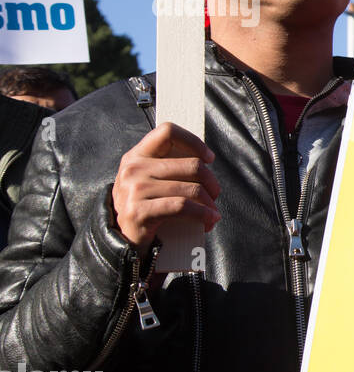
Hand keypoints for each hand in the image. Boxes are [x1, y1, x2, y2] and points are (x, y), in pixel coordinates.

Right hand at [111, 123, 220, 248]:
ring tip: (212, 213)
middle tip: (214, 195)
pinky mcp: (139, 211)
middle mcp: (133, 168)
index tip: (209, 158)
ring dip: (209, 203)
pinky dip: (202, 214)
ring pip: (192, 189)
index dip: (194, 142)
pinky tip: (209, 220)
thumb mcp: (149, 180)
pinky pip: (183, 207)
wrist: (121, 239)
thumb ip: (168, 166)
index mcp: (137, 155)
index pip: (167, 132)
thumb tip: (206, 160)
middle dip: (211, 182)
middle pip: (192, 165)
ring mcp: (134, 189)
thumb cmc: (145, 207)